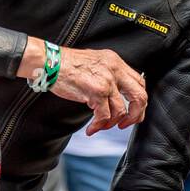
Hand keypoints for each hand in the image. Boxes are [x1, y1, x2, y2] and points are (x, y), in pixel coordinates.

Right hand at [21, 39, 147, 133]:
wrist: (49, 61)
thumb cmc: (67, 64)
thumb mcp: (96, 62)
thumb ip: (109, 74)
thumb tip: (116, 94)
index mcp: (116, 62)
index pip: (139, 82)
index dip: (139, 100)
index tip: (132, 110)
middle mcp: (115, 70)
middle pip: (139, 96)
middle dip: (135, 115)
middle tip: (125, 124)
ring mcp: (107, 81)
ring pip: (121, 110)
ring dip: (111, 123)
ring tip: (101, 126)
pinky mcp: (96, 91)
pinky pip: (104, 116)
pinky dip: (99, 125)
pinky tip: (92, 128)